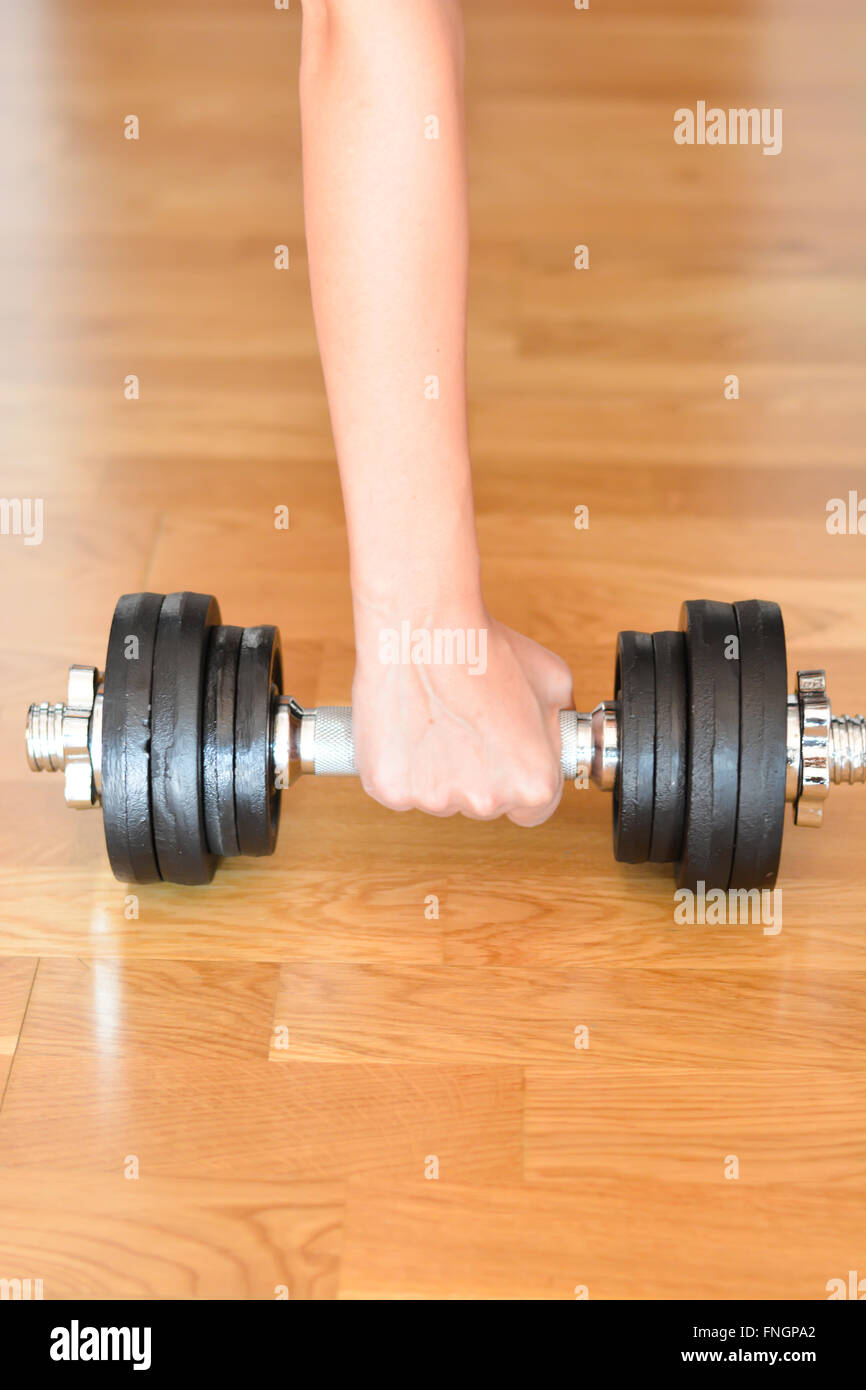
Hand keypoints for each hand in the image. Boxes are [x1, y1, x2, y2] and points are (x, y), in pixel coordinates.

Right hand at [352, 606, 573, 825]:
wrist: (424, 631)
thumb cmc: (484, 649)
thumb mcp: (554, 681)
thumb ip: (560, 727)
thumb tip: (560, 740)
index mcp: (534, 784)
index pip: (532, 810)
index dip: (518, 779)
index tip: (504, 756)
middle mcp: (487, 801)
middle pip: (484, 803)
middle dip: (479, 772)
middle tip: (467, 724)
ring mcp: (435, 799)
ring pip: (439, 795)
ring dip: (438, 769)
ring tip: (435, 718)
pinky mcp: (390, 789)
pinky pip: (400, 786)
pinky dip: (401, 764)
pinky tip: (408, 726)